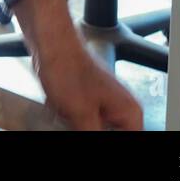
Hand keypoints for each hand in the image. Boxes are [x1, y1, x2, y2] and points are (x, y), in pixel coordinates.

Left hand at [12, 0, 142, 129]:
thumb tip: (93, 135)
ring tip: (63, 105)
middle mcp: (120, 105)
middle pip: (106, 132)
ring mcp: (102, 98)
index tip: (89, 127)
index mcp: (130, 112)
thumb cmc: (68, 68)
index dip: (106, 136)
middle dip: (84, 126)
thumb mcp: (82, 116)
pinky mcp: (85, 93)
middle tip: (74, 115)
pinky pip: (76, 113)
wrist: (49, 42)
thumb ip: (93, 136)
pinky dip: (65, 109)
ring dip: (72, 119)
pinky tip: (57, 99)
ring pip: (88, 125)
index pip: (129, 138)